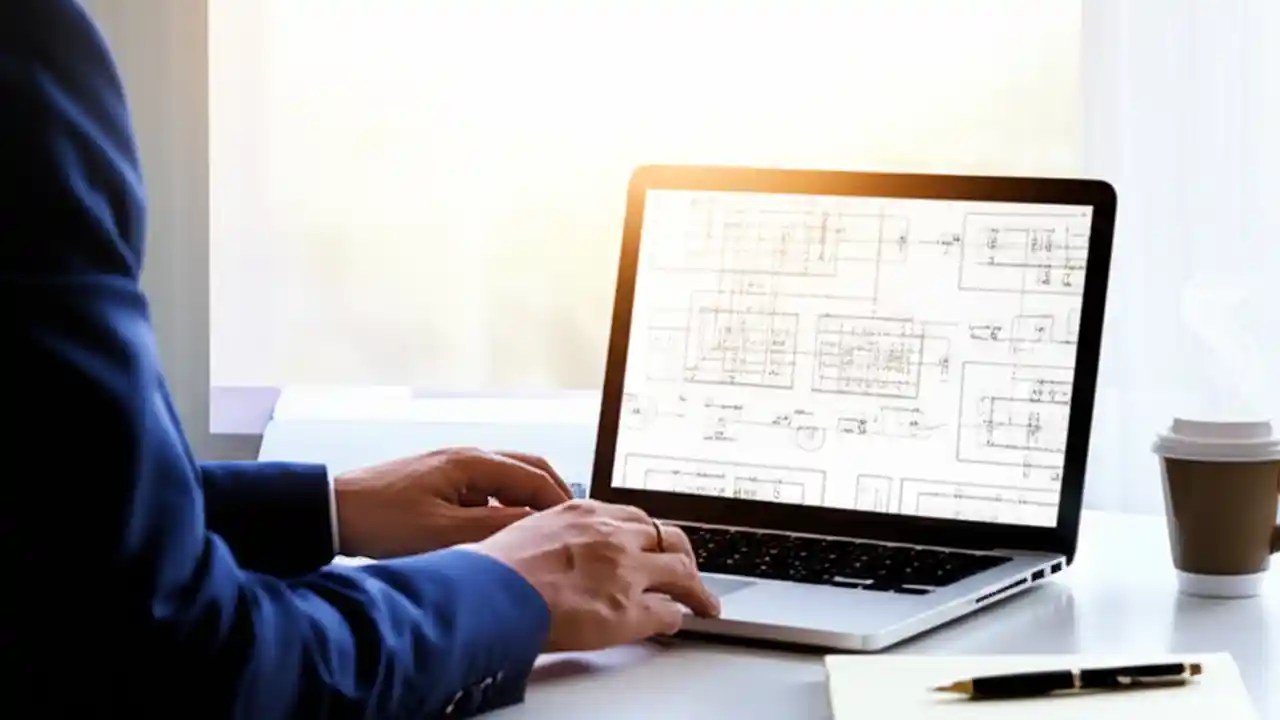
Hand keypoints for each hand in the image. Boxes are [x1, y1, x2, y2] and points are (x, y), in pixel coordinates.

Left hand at [333, 447, 571, 558]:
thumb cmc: (385, 521)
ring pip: (507, 478)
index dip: (558, 503)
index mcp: (473, 462)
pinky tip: (502, 532)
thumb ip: (494, 527)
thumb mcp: (444, 533)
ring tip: (542, 532)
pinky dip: (504, 505)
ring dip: (528, 500)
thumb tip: (536, 526)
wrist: (333, 511)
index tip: (576, 528)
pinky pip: (487, 488)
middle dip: (552, 493)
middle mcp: (468, 456)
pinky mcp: (441, 480)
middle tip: (570, 524)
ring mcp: (454, 466)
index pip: (534, 477)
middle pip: (527, 467)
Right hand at [471, 499, 720, 650]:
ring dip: (695, 589)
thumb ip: (554, 537)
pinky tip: (675, 624)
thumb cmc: (494, 570)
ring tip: (702, 601)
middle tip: (687, 568)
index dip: (648, 535)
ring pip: (681, 572)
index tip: (652, 543)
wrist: (490, 595)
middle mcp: (613, 535)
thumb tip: (557, 554)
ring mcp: (626, 571)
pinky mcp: (629, 609)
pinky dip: (675, 619)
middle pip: (668, 538)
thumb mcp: (526, 532)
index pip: (633, 518)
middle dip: (682, 554)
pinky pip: (668, 613)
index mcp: (585, 513)